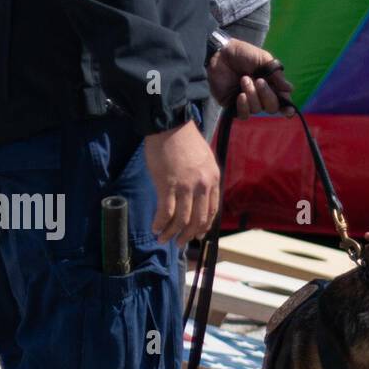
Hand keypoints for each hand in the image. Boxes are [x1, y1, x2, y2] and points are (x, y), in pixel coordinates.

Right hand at [142, 120, 219, 244]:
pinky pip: (165, 211)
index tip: (197, 235)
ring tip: (163, 239)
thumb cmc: (185, 140)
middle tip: (180, 243)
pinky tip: (155, 228)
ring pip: (181, 220)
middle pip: (198, 220)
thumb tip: (198, 199)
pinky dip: (160, 223)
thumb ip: (204, 179)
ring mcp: (185, 186)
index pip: (211, 211)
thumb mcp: (205, 160)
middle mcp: (201, 186)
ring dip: (171, 233)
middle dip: (188, 235)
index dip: (203, 227)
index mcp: (212, 180)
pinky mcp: (167, 184)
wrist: (170, 125)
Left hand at [207, 39, 293, 118]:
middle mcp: (260, 95)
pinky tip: (240, 95)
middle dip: (268, 96)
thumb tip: (290, 89)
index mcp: (270, 85)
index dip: (287, 108)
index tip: (288, 109)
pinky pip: (244, 115)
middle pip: (272, 107)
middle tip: (259, 81)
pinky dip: (244, 106)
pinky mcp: (233, 106)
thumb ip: (276, 74)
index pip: (282, 101)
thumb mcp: (263, 59)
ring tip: (243, 79)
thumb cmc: (243, 53)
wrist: (220, 53)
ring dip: (252, 94)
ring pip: (257, 109)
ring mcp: (247, 101)